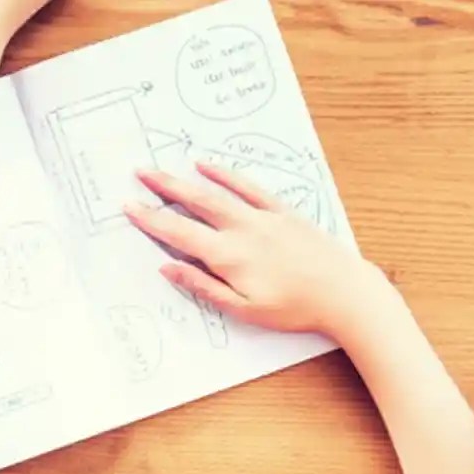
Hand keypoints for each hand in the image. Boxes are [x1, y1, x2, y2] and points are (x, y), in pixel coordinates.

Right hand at [125, 163, 385, 336]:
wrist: (343, 293)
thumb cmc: (294, 308)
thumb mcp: (244, 308)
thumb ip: (203, 286)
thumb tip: (170, 268)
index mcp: (228, 256)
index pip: (179, 233)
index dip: (151, 219)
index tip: (130, 206)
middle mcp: (241, 230)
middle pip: (194, 203)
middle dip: (163, 188)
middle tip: (139, 173)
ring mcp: (262, 217)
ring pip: (216, 192)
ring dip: (187, 179)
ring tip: (164, 169)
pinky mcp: (282, 211)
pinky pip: (248, 187)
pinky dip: (226, 175)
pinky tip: (207, 165)